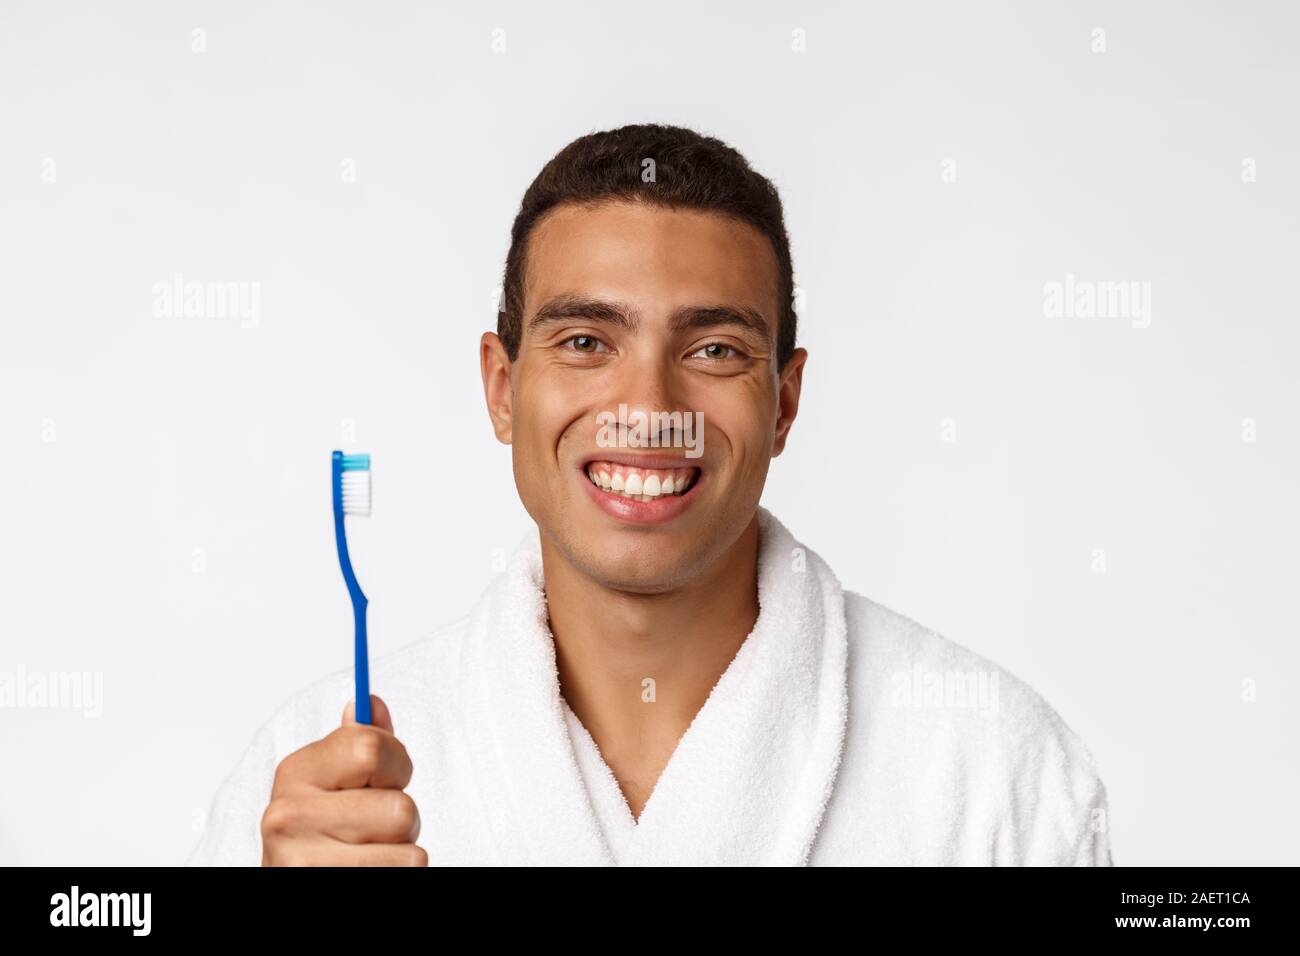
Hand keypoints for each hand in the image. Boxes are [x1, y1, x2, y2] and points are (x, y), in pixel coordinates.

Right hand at [261, 694, 426, 864]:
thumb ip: (359, 743)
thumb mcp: (339, 782)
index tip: (387, 779)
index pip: (370, 748)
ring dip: (401, 852)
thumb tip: (369, 703)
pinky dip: (398, 873)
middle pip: (400, 808)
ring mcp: (301, 860)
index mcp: (296, 771)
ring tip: (371, 854)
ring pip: (407, 847)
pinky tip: (367, 871)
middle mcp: (289, 814)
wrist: (300, 881)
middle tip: (376, 830)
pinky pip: (405, 871)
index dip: (397, 764)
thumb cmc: (328, 834)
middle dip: (404, 821)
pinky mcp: (318, 884)